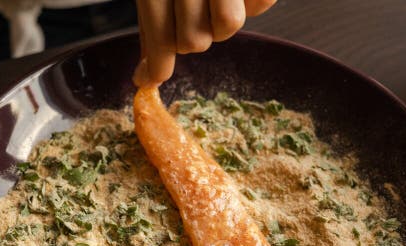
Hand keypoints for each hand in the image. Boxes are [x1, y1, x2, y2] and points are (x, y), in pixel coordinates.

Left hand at [133, 0, 275, 85]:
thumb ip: (152, 30)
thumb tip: (144, 79)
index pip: (160, 37)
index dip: (158, 65)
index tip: (152, 78)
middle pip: (194, 41)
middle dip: (191, 35)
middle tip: (192, 15)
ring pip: (227, 25)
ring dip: (221, 20)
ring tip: (216, 2)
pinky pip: (261, 4)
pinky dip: (252, 1)